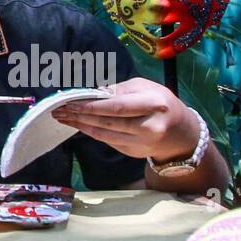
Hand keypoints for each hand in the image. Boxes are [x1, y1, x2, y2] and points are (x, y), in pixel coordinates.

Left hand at [51, 77, 200, 161]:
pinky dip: (90, 132)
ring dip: (80, 125)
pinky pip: (107, 140)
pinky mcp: (133, 152)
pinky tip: (78, 125)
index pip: (116, 107)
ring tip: (63, 117)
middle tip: (59, 110)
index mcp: (154, 104)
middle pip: (107, 122)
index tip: (70, 102)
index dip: (91, 106)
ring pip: (104, 134)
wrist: (181, 134)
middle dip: (80, 115)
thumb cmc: (160, 103)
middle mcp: (149, 126)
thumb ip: (120, 90)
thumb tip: (93, 93)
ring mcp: (140, 143)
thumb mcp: (146, 88)